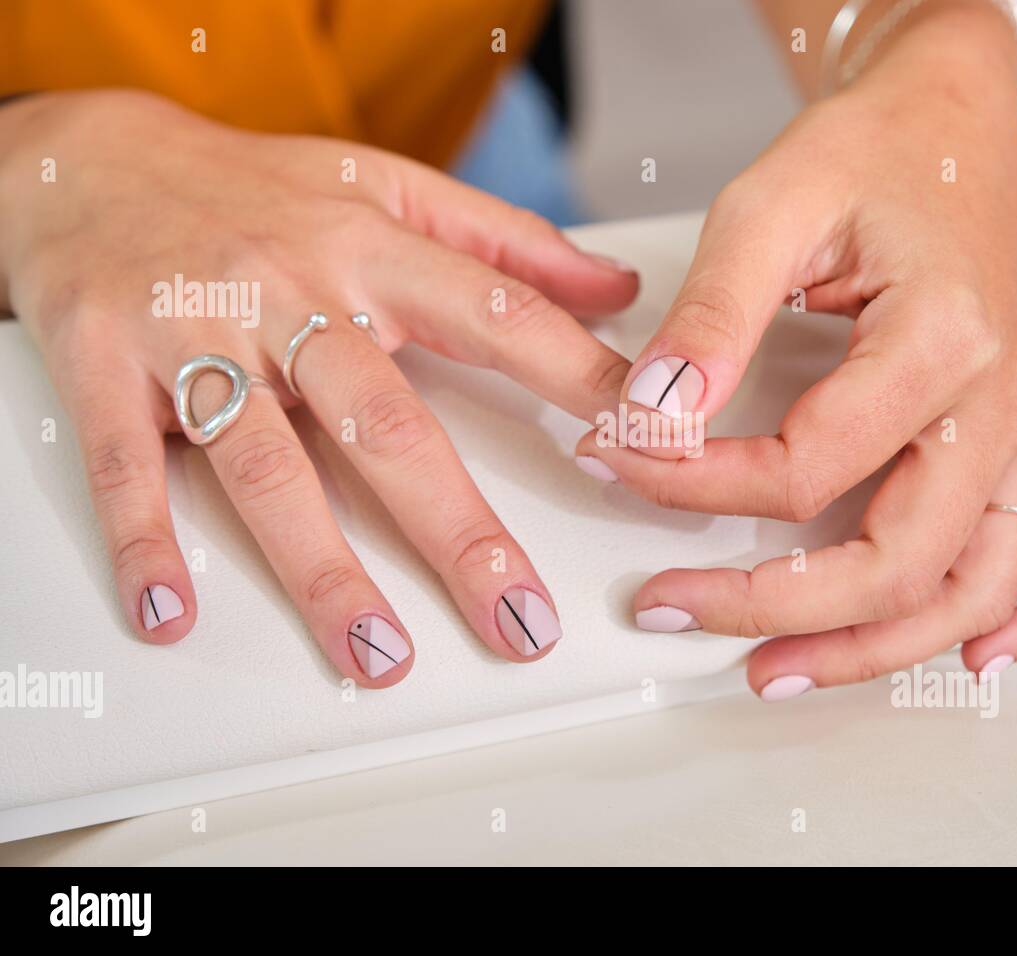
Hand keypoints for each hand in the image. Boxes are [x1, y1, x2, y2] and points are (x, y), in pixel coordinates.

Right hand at [0, 89, 637, 685]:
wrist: (92, 162)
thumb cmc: (258, 187)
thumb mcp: (389, 186)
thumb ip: (507, 240)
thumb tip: (616, 288)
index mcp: (373, 250)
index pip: (498, 317)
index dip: (580, 380)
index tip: (646, 447)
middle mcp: (292, 296)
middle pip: (388, 424)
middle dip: (460, 532)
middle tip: (520, 618)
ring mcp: (197, 334)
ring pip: (269, 464)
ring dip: (324, 567)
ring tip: (379, 652)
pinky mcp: (107, 367)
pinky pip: (127, 463)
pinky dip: (146, 540)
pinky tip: (173, 611)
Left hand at [574, 3, 1016, 697]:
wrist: (953, 125)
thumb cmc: (872, 157)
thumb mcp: (768, 206)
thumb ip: (710, 318)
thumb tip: (652, 415)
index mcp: (943, 338)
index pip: (803, 468)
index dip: (692, 486)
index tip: (620, 463)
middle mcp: (1013, 398)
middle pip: (898, 561)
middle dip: (770, 608)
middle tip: (676, 611)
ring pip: (980, 588)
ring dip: (878, 649)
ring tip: (780, 667)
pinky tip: (975, 651)